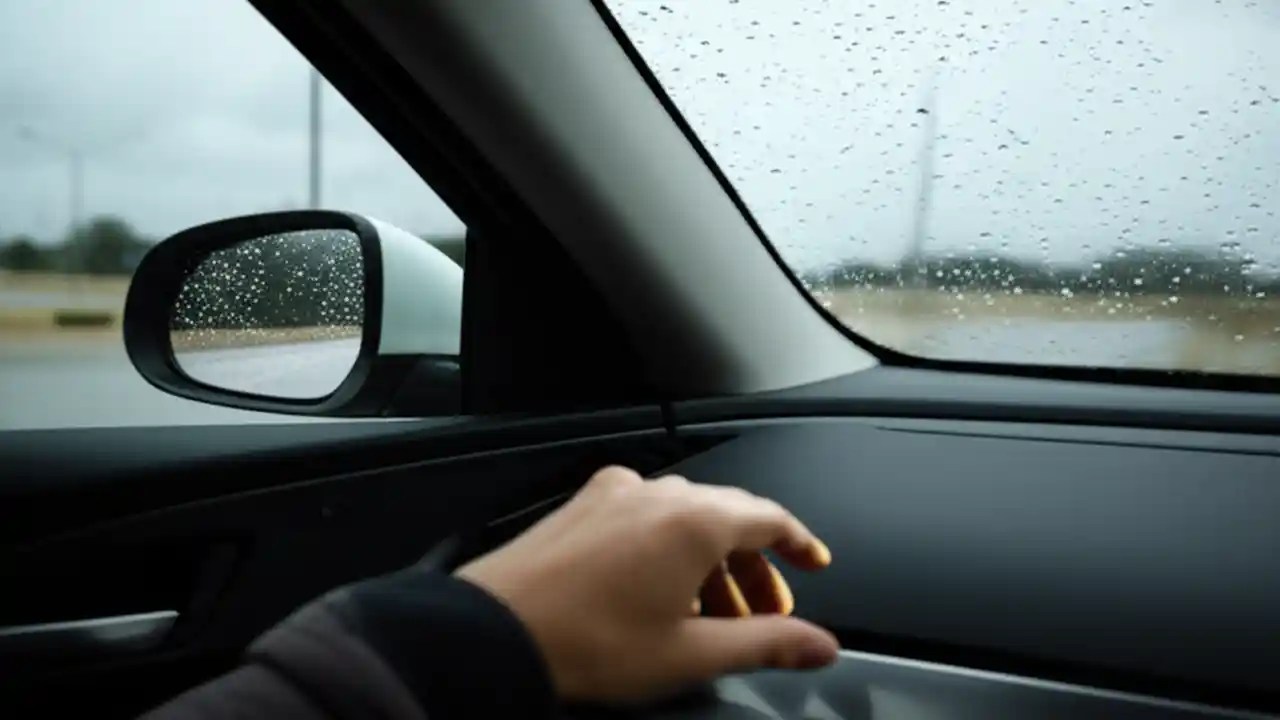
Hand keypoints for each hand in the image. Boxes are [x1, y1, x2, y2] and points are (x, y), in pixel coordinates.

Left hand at [455, 466, 835, 702]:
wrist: (493, 633)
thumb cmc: (587, 645)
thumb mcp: (690, 654)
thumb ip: (765, 644)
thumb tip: (820, 645)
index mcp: (694, 521)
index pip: (769, 517)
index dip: (799, 543)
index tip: (813, 564)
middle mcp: (657, 494)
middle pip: (728, 516)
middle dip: (754, 564)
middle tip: (766, 612)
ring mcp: (615, 494)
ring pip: (685, 515)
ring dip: (711, 558)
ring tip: (713, 612)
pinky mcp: (584, 505)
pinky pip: (645, 513)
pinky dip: (669, 545)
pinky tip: (661, 589)